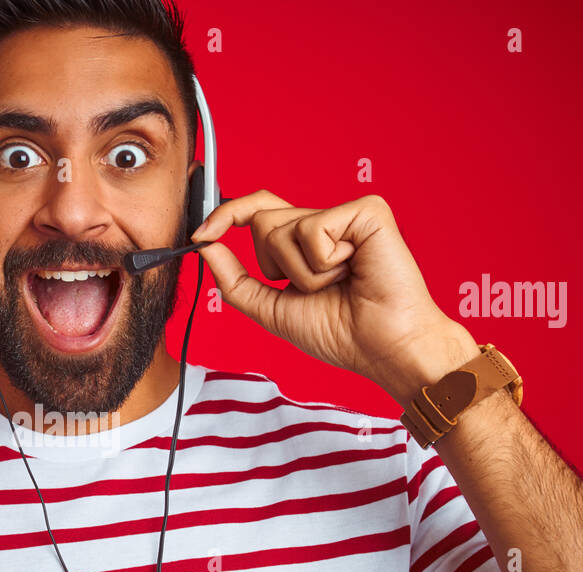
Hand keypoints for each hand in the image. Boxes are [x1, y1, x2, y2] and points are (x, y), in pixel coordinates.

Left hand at [190, 191, 478, 405]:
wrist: (383, 349)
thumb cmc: (340, 333)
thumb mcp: (272, 308)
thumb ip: (235, 280)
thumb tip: (205, 247)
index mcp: (307, 242)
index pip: (258, 212)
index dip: (226, 215)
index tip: (199, 235)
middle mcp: (326, 222)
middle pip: (264, 221)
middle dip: (275, 265)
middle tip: (315, 288)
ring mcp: (347, 214)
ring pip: (283, 228)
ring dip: (302, 273)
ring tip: (338, 285)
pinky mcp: (368, 211)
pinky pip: (312, 230)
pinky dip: (323, 264)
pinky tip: (353, 272)